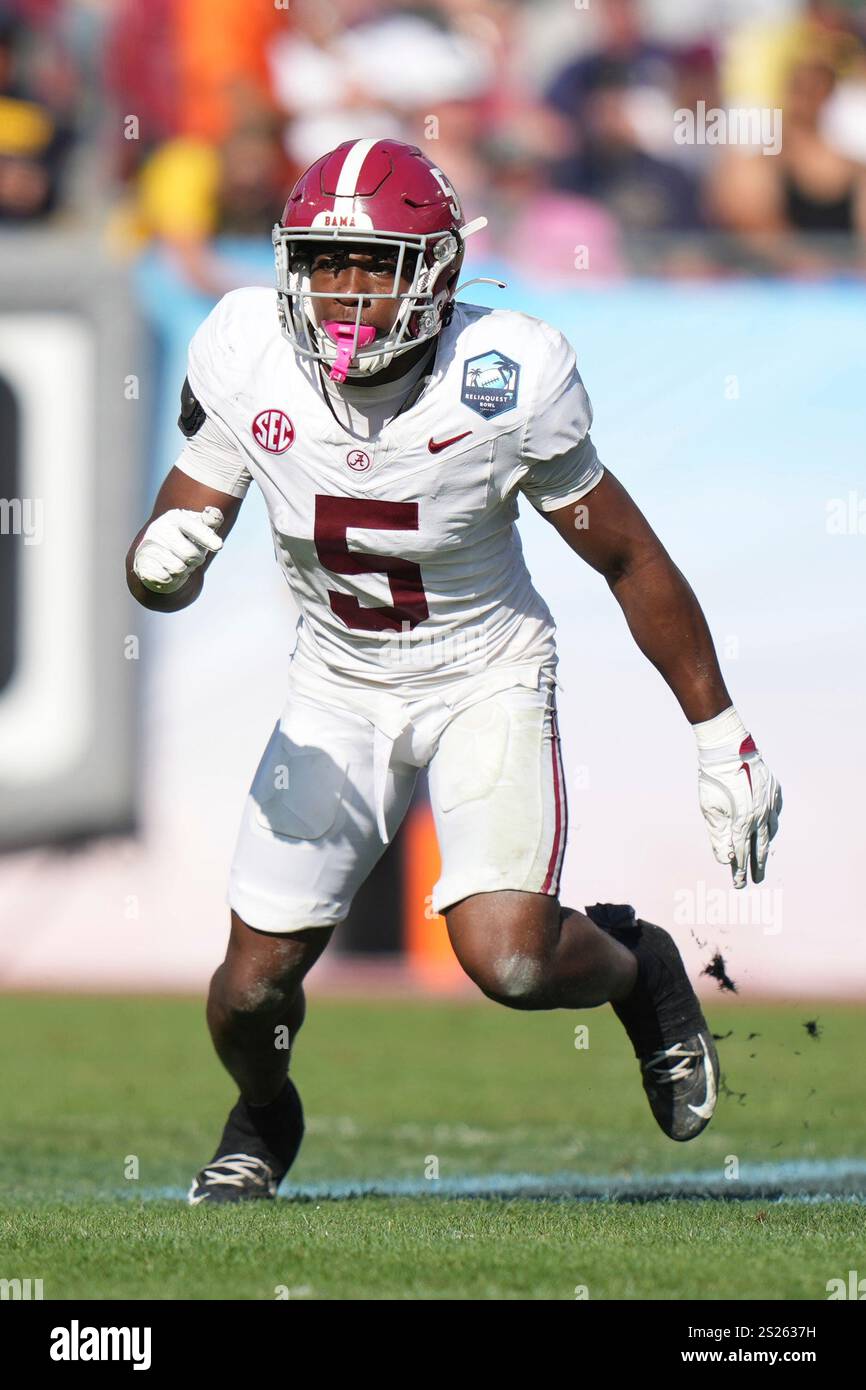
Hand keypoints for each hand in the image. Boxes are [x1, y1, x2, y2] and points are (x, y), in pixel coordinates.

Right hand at [133, 506, 223, 593]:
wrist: (158, 557)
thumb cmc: (186, 540)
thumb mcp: (200, 528)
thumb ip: (211, 519)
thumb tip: (213, 513)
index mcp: (174, 517)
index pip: (195, 528)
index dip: (208, 538)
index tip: (219, 546)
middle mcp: (159, 529)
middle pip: (191, 555)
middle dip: (196, 560)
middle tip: (191, 558)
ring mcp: (148, 546)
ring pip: (179, 568)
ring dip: (184, 571)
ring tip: (179, 563)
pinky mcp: (142, 564)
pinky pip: (166, 578)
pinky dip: (171, 579)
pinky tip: (167, 571)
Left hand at [697, 734, 781, 888]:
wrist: (728, 748)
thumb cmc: (713, 779)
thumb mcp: (709, 809)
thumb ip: (718, 835)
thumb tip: (725, 859)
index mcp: (742, 821)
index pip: (741, 854)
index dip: (740, 871)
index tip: (739, 884)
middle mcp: (760, 815)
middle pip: (759, 847)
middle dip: (757, 866)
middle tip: (756, 880)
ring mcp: (769, 802)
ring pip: (770, 830)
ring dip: (765, 845)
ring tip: (762, 857)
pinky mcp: (773, 791)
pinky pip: (775, 812)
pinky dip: (771, 823)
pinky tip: (768, 828)